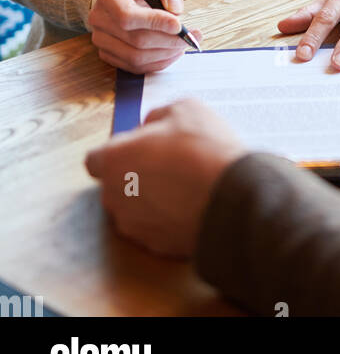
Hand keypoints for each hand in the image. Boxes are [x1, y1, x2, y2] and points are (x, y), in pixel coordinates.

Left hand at [85, 98, 245, 257]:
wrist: (230, 198)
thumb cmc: (203, 149)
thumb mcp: (183, 108)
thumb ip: (156, 116)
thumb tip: (150, 127)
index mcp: (113, 160)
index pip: (94, 159)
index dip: (118, 150)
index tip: (140, 146)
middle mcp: (115, 196)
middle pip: (114, 184)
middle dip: (134, 174)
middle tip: (166, 161)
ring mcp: (133, 225)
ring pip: (133, 208)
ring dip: (149, 197)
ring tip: (183, 184)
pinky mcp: (154, 245)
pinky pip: (154, 226)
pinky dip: (166, 217)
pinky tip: (190, 204)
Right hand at [87, 0, 202, 74]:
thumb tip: (175, 9)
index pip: (127, 15)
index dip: (154, 22)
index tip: (178, 25)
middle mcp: (99, 18)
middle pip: (135, 39)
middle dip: (167, 40)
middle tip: (190, 37)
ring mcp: (101, 39)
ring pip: (135, 57)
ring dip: (165, 54)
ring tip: (183, 44)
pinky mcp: (108, 55)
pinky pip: (134, 67)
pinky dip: (158, 63)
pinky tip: (172, 52)